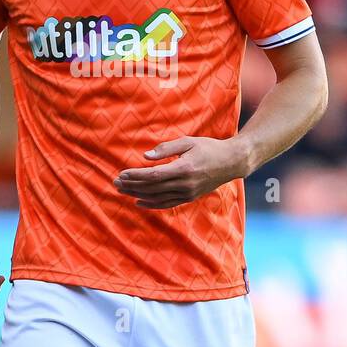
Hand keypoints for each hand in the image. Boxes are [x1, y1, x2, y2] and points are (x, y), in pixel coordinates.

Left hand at [112, 136, 249, 209]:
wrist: (231, 162)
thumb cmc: (209, 148)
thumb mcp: (188, 142)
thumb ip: (166, 149)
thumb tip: (145, 156)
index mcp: (184, 168)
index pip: (154, 175)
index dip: (136, 176)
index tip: (122, 174)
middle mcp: (185, 184)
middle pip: (152, 188)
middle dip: (132, 186)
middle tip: (115, 183)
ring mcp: (187, 193)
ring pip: (157, 198)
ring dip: (138, 195)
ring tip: (122, 191)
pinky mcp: (189, 198)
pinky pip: (167, 204)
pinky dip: (152, 204)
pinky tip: (139, 202)